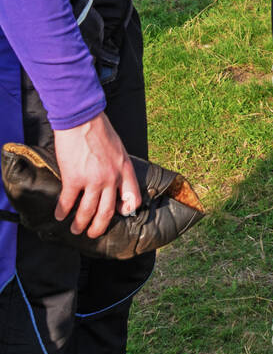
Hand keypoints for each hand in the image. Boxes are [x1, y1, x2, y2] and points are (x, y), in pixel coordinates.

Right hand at [53, 113, 140, 238]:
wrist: (81, 119)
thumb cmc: (99, 130)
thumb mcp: (118, 148)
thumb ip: (117, 167)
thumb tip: (113, 180)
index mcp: (124, 170)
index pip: (132, 199)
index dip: (125, 211)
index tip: (117, 214)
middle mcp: (111, 179)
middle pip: (107, 212)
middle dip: (99, 227)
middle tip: (92, 234)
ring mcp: (93, 180)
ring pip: (87, 212)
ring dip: (80, 224)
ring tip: (75, 229)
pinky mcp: (74, 178)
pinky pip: (68, 202)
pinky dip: (63, 211)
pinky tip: (59, 215)